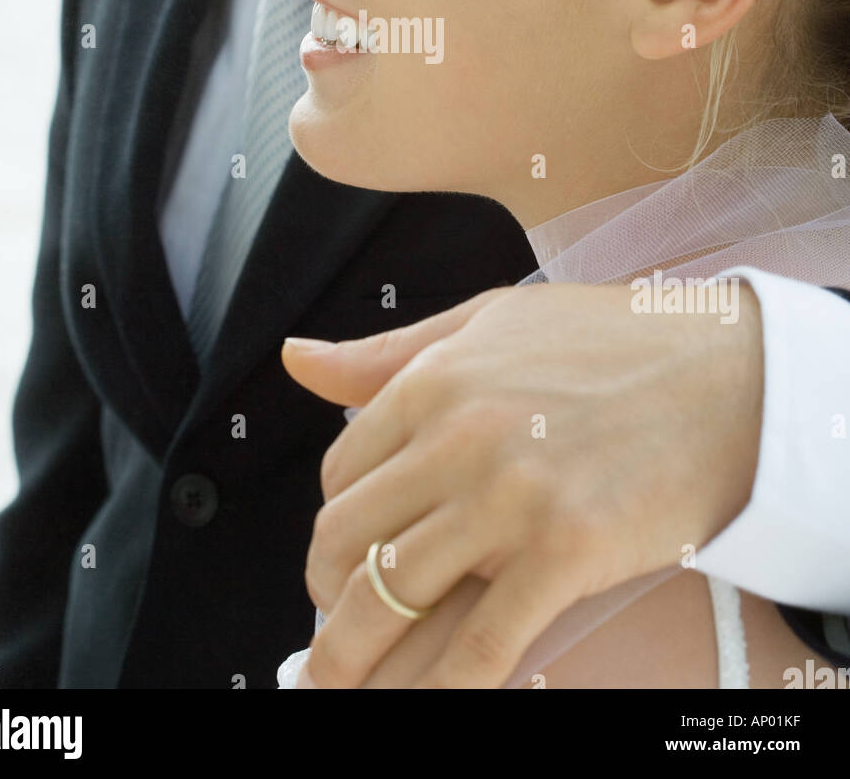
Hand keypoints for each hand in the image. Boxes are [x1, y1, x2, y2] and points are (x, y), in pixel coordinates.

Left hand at [282, 279, 762, 688]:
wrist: (727, 378)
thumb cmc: (613, 344)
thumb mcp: (490, 321)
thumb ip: (388, 350)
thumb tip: (297, 359)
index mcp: (434, 380)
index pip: (341, 473)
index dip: (334, 524)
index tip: (344, 552)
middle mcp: (458, 437)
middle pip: (347, 540)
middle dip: (326, 595)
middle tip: (332, 623)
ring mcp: (510, 498)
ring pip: (392, 595)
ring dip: (352, 655)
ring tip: (339, 681)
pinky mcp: (564, 552)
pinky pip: (481, 641)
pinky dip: (442, 687)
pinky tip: (426, 702)